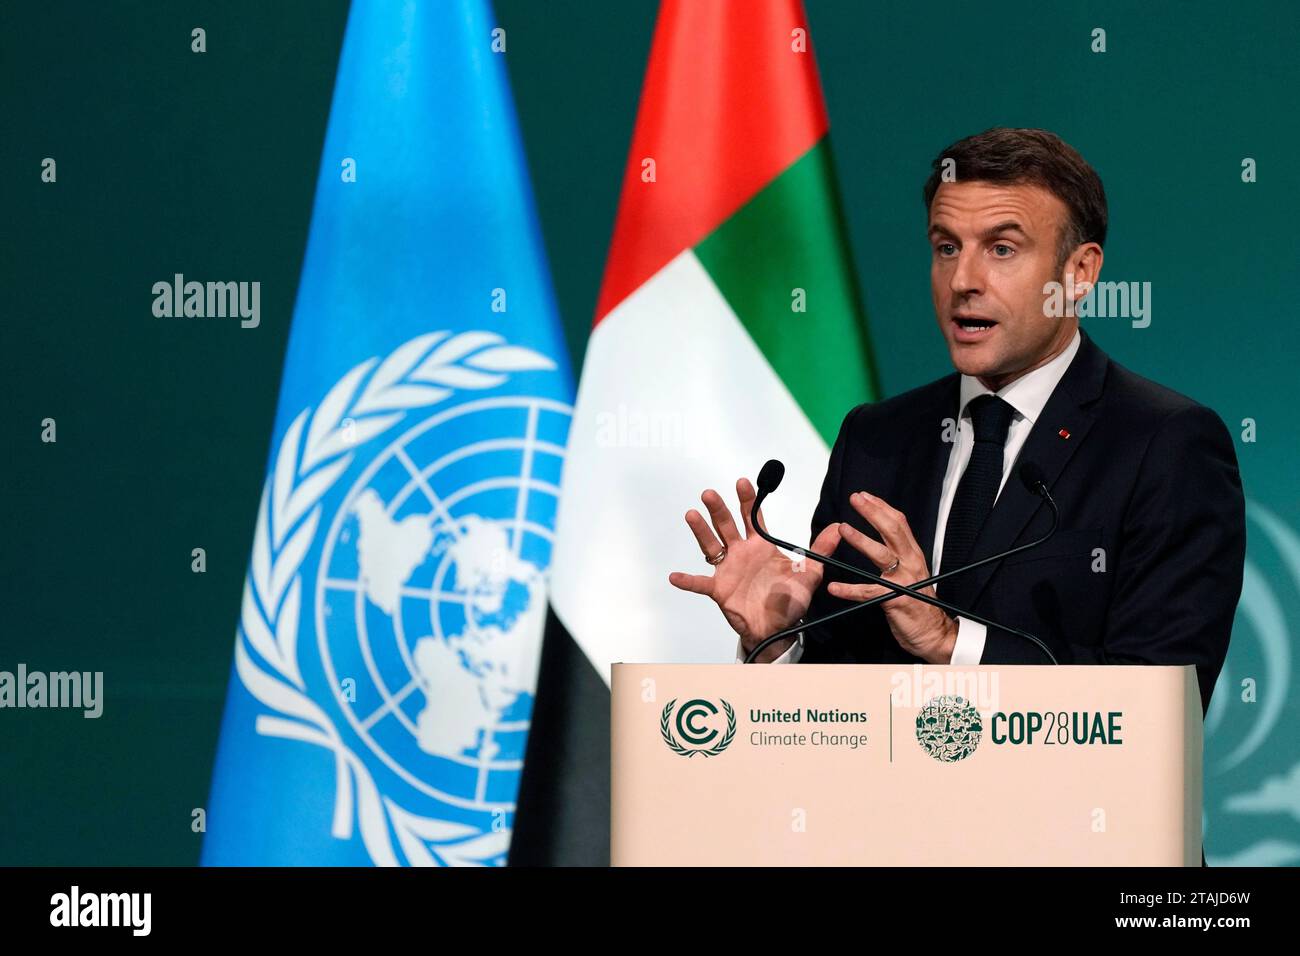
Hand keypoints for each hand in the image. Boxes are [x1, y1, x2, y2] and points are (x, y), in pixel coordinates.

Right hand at [669, 478, 842, 661]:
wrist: (777, 629)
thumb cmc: (790, 601)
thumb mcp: (809, 574)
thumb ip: (821, 550)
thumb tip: (838, 528)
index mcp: (761, 547)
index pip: (753, 517)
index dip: (748, 499)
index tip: (743, 483)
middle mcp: (741, 553)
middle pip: (727, 525)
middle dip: (719, 508)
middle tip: (710, 494)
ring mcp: (728, 570)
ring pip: (711, 546)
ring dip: (701, 531)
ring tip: (692, 515)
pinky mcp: (719, 590)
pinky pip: (700, 584)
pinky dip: (688, 581)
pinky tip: (675, 576)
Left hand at [826, 491, 957, 663]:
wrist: (934, 634)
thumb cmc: (919, 603)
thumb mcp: (912, 572)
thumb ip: (899, 554)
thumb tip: (883, 535)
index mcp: (913, 555)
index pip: (899, 523)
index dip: (881, 507)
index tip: (865, 496)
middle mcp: (911, 563)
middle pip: (892, 530)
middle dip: (872, 512)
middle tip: (855, 499)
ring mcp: (903, 581)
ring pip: (882, 555)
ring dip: (861, 540)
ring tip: (843, 529)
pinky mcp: (894, 601)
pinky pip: (869, 592)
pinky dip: (850, 589)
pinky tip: (835, 587)